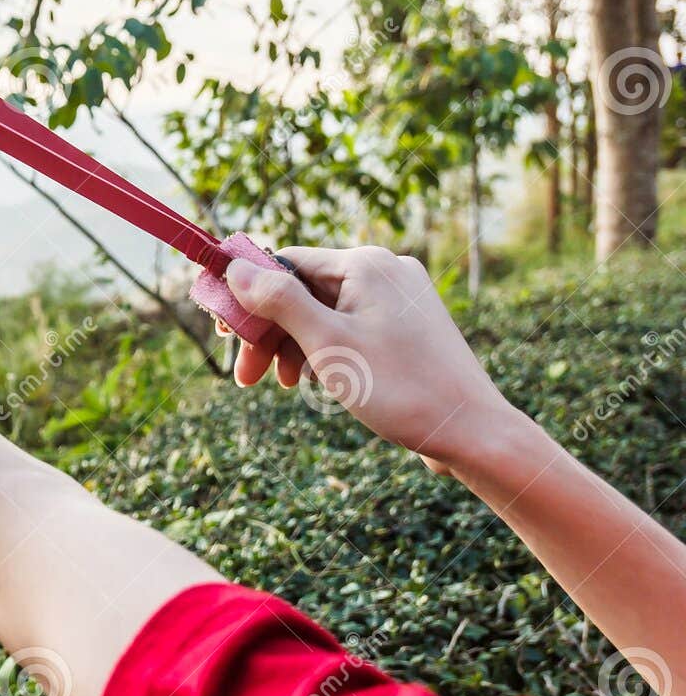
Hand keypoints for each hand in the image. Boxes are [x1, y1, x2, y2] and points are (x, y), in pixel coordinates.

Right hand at [222, 246, 520, 470]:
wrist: (473, 432)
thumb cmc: (400, 388)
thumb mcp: (327, 343)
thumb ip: (278, 301)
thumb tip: (235, 265)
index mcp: (366, 265)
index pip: (287, 263)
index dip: (248, 296)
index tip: (221, 331)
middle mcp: (385, 270)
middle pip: (304, 290)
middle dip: (270, 333)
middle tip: (244, 374)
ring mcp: (401, 298)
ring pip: (325, 312)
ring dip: (294, 346)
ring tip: (282, 386)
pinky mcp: (409, 326)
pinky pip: (351, 326)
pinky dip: (326, 350)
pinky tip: (315, 380)